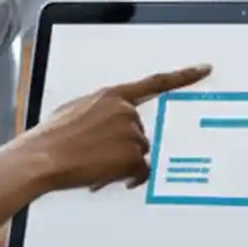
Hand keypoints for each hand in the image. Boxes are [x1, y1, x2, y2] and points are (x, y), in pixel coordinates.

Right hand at [22, 65, 212, 191]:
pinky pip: (141, 171)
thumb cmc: (52, 137)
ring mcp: (131, 132)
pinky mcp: (133, 154)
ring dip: (123, 163)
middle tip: (98, 154)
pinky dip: (128, 177)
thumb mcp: (74, 111)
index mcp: (111, 95)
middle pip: (141, 133)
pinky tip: (107, 175)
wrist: (44, 156)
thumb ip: (99, 110)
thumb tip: (105, 123)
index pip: (155, 82)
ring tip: (95, 164)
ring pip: (140, 153)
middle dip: (124, 146)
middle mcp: (125, 110)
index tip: (203, 69)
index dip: (182, 76)